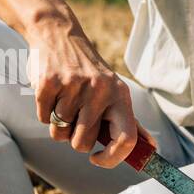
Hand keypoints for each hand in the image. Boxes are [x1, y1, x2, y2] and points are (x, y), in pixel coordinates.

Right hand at [25, 21, 153, 168]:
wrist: (58, 34)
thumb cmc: (88, 71)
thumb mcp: (112, 90)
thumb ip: (128, 121)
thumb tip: (150, 149)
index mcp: (119, 95)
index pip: (126, 139)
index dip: (112, 158)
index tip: (97, 159)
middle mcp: (99, 90)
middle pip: (82, 143)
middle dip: (74, 138)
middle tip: (75, 117)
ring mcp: (73, 86)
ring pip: (59, 133)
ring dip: (58, 125)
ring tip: (63, 101)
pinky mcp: (48, 83)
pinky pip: (43, 118)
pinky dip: (44, 112)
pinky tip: (51, 93)